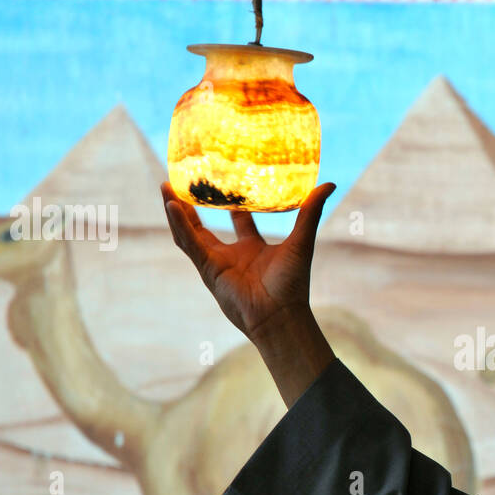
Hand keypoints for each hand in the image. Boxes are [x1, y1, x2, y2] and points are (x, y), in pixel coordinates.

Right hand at [161, 182, 335, 345]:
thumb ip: (311, 212)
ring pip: (189, 233)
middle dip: (192, 205)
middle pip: (205, 225)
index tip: (225, 179)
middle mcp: (232, 255)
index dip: (232, 201)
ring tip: (165, 187)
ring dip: (176, 211)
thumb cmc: (293, 284)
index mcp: (253, 248)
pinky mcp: (208, 270)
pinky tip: (171, 205)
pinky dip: (179, 225)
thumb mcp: (302, 240)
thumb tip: (329, 184)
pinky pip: (189, 245)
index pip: (240, 219)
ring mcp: (216, 263)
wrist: (282, 315)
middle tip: (182, 182)